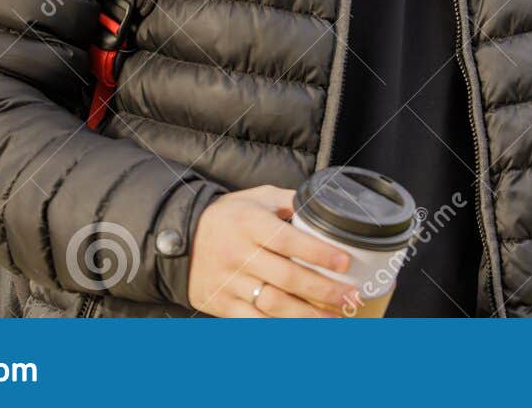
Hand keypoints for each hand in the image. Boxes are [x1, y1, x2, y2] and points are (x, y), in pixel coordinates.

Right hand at [187, 185, 363, 317]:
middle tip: (351, 296)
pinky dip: (277, 331)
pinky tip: (301, 333)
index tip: (344, 263)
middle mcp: (239, 254)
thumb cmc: (229, 216)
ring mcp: (229, 282)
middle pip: (286, 277)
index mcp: (250, 223)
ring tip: (335, 319)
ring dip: (307, 316)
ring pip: (272, 304)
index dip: (317, 253)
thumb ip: (290, 201)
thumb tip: (326, 205)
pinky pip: (252, 323)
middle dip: (322, 290)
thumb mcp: (257, 197)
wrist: (180, 238)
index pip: (287, 240)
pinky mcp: (221, 304)